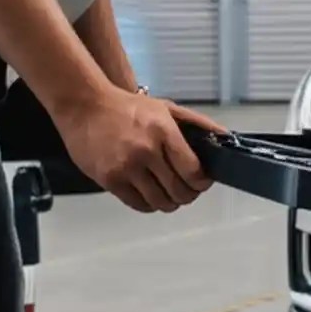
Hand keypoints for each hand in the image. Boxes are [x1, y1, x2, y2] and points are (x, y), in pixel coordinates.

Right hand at [51, 85, 227, 212]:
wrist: (85, 106)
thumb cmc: (129, 107)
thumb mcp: (167, 108)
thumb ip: (198, 123)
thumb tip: (225, 137)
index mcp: (164, 132)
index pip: (192, 170)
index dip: (202, 182)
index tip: (203, 182)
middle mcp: (146, 152)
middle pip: (178, 189)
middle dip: (189, 195)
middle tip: (189, 191)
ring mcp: (126, 167)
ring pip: (159, 201)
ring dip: (171, 203)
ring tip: (172, 196)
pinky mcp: (109, 180)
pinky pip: (137, 204)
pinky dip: (150, 205)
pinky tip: (153, 196)